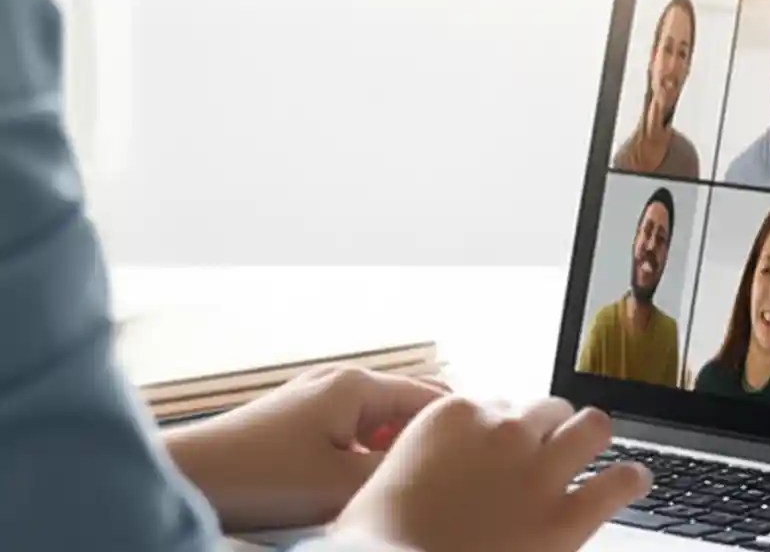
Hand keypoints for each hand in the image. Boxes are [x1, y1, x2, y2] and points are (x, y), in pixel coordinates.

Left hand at [165, 365, 449, 531]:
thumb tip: (442, 469)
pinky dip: (369, 450)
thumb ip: (399, 472)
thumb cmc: (262, 478)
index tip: (485, 455)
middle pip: (409, 404)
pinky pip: (352, 429)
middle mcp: (341, 380)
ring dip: (398, 446)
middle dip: (431, 436)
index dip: (464, 426)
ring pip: (380, 419)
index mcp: (359, 385)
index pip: (435, 398)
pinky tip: (367, 481)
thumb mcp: (344, 484)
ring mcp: (316, 396)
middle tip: (454, 472)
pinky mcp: (297, 418)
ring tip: (412, 482)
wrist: (190, 477)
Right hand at [333, 396, 650, 551]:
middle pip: (547, 408)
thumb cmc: (376, 543)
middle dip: (548, 428)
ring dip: (592, 437)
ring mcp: (538, 471)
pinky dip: (631, 480)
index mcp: (454, 416)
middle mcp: (502, 432)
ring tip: (596, 450)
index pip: (498, 403)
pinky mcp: (565, 518)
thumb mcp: (384, 482)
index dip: (504, 425)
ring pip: (591, 427)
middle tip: (547, 452)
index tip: (505, 443)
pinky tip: (634, 482)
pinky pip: (618, 482)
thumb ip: (425, 461)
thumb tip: (438, 470)